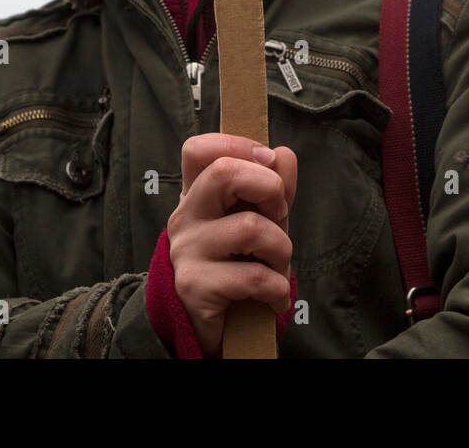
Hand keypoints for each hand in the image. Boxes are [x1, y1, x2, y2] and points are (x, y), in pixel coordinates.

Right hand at [167, 134, 297, 357]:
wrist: (224, 322)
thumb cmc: (245, 260)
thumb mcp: (265, 218)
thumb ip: (275, 186)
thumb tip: (283, 154)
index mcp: (199, 192)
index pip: (199, 148)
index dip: (238, 144)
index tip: (268, 161)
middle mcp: (185, 216)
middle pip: (223, 172)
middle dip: (270, 189)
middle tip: (278, 215)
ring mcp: (186, 250)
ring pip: (251, 228)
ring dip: (282, 249)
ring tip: (277, 266)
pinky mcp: (194, 286)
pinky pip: (254, 276)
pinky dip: (278, 288)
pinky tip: (273, 296)